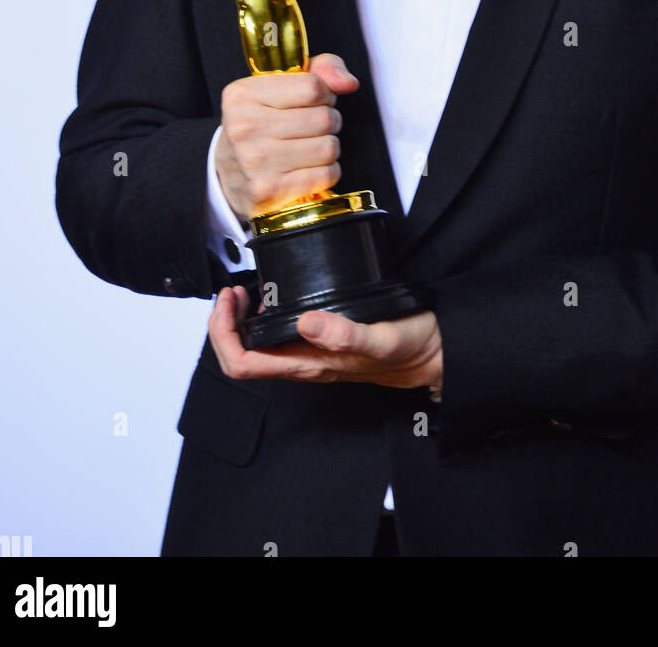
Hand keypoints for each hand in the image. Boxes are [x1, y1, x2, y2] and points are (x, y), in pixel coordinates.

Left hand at [209, 286, 442, 389]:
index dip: (225, 334)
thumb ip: (346, 334)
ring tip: (244, 292)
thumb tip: (306, 323)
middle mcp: (304, 363)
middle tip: (233, 292)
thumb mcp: (383, 337)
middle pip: (240, 358)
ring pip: (255, 349)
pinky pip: (276, 338)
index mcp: (310, 365)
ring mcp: (309, 354)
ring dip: (239, 322)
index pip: (243, 364)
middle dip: (225, 325)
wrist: (432, 355)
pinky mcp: (318, 343)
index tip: (231, 301)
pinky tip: (273, 297)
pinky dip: (262, 317)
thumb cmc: (410, 349)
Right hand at [215, 53, 358, 220]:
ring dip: (328, 148)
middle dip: (329, 121)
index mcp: (243, 95)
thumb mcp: (281, 85)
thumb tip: (348, 83)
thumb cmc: (263, 122)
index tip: (314, 101)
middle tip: (312, 128)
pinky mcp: (268, 190)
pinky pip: (326, 174)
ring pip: (329, 147)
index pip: (313, 87)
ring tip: (309, 147)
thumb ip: (321, 69)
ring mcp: (255, 161)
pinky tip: (307, 168)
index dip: (325, 94)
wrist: (229, 175)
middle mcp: (244, 127)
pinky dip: (327, 171)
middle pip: (324, 118)